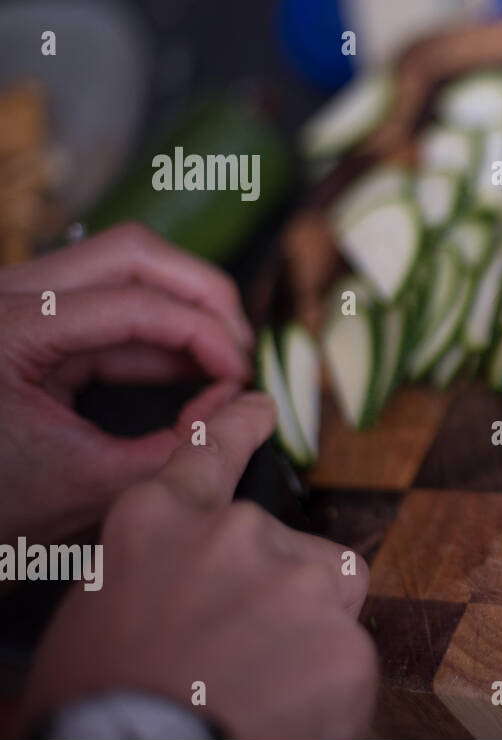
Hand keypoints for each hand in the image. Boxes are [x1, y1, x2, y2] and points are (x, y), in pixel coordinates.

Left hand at [0, 222, 253, 543]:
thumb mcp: (89, 485)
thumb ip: (177, 448)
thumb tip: (242, 415)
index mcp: (10, 330)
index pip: (137, 303)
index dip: (206, 336)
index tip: (240, 380)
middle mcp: (10, 297)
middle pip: (133, 254)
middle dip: (204, 296)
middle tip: (242, 349)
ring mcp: (21, 305)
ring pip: (126, 269)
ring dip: (186, 310)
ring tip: (224, 363)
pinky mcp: (36, 326)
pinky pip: (114, 309)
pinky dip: (161, 337)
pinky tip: (194, 373)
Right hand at [20, 391, 376, 738]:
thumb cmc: (94, 706)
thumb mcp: (97, 615)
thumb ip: (158, 577)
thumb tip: (187, 592)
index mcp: (158, 524)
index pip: (209, 452)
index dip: (239, 427)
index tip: (260, 406)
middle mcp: (235, 536)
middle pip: (291, 551)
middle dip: (279, 600)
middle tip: (243, 657)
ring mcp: (296, 584)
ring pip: (330, 603)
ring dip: (310, 641)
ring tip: (263, 694)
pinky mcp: (344, 642)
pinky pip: (350, 664)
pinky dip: (328, 697)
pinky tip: (286, 721)